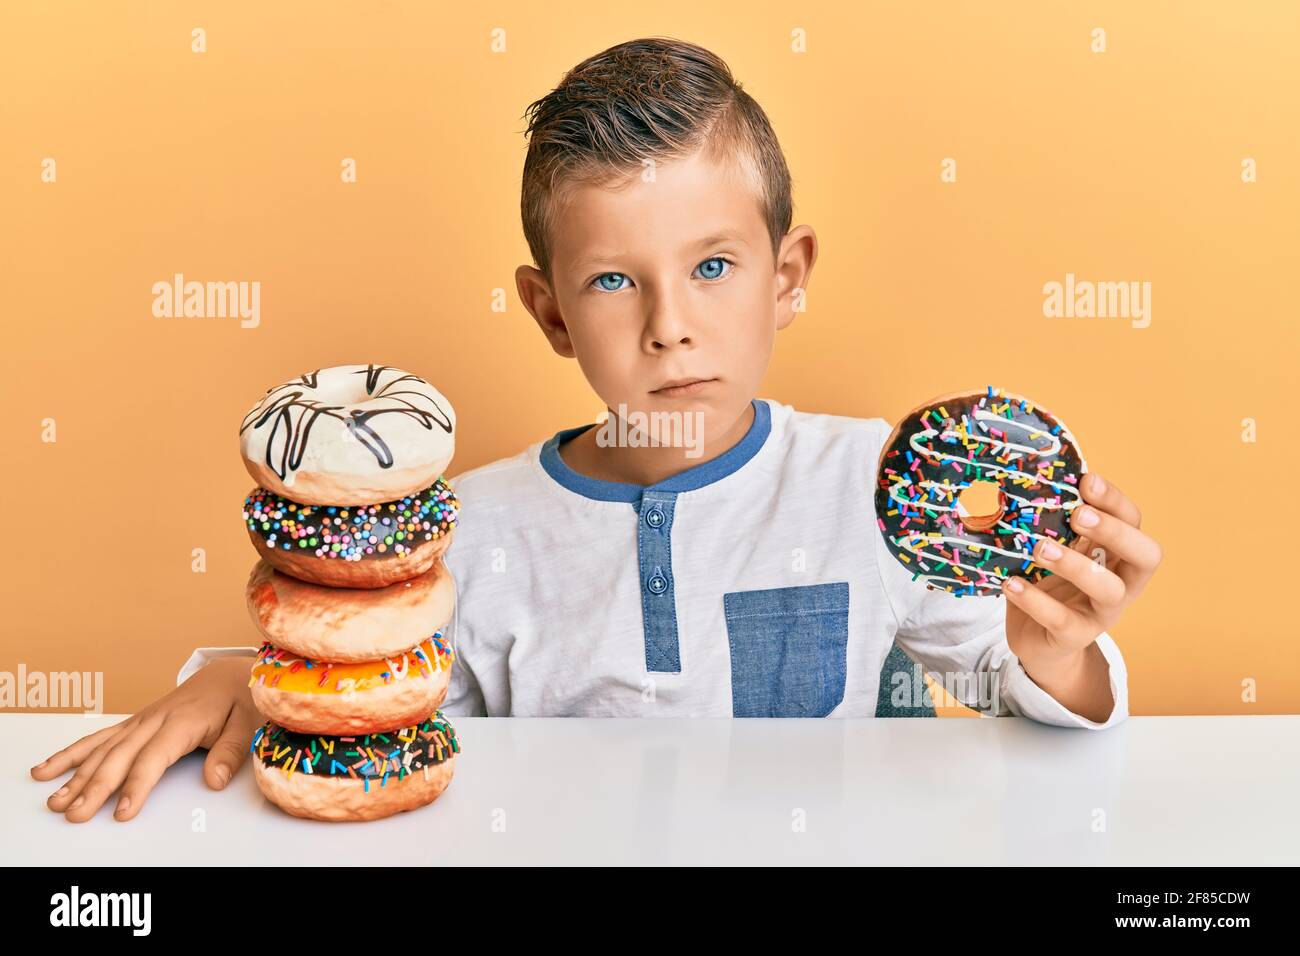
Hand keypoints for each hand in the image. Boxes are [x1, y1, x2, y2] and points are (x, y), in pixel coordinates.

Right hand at [29, 655, 259, 822]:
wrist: (229, 673)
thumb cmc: (240, 699)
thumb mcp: (249, 723)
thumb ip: (231, 752)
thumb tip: (215, 781)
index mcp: (184, 720)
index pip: (154, 757)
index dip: (137, 785)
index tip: (122, 812)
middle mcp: (156, 719)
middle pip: (120, 756)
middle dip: (95, 787)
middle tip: (74, 813)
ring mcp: (141, 720)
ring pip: (103, 748)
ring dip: (76, 774)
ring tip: (55, 800)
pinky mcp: (134, 723)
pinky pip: (99, 738)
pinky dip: (72, 754)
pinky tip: (47, 769)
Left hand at [1002, 471, 1161, 673]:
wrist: (1038, 641)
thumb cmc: (1049, 585)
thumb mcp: (1055, 550)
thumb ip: (1053, 524)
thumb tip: (1026, 480)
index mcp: (1119, 555)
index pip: (1134, 521)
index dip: (1115, 501)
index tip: (1087, 481)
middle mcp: (1122, 583)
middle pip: (1144, 556)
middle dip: (1114, 532)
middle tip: (1078, 514)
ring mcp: (1102, 613)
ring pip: (1108, 590)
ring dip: (1075, 565)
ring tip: (1040, 549)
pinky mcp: (1075, 637)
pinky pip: (1062, 620)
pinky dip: (1035, 601)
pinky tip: (1011, 583)